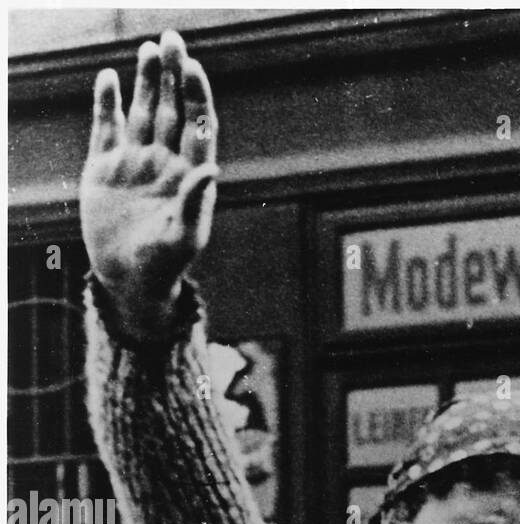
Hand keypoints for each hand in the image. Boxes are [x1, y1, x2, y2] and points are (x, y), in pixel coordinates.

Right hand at [80, 30, 218, 336]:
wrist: (129, 282)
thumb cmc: (164, 266)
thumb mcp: (183, 238)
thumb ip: (195, 202)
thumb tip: (210, 167)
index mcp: (189, 176)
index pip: (197, 126)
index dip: (196, 96)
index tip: (193, 67)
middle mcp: (164, 163)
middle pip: (171, 110)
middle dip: (172, 76)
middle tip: (171, 40)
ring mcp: (135, 162)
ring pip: (143, 112)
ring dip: (145, 81)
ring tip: (146, 49)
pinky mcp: (105, 168)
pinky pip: (107, 128)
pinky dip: (107, 103)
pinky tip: (108, 79)